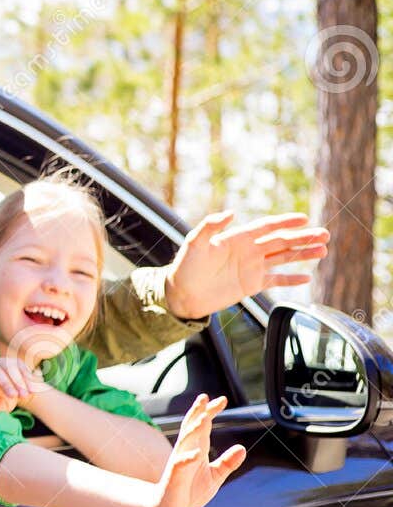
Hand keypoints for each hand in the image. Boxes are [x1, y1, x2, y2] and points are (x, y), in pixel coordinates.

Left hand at [0, 357, 46, 412]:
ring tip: (25, 395)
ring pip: (11, 369)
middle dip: (6, 384)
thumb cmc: (4, 400)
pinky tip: (32, 390)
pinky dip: (28, 380)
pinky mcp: (18, 363)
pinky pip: (23, 369)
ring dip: (19, 382)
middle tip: (14, 395)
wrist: (18, 392)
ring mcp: (5, 363)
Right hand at [146, 394, 245, 506]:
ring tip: (203, 419)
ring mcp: (180, 462)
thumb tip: (242, 448)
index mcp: (198, 449)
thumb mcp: (215, 476)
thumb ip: (227, 462)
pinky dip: (187, 458)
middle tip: (206, 397)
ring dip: (193, 430)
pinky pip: (180, 465)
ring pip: (186, 441)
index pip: (203, 425)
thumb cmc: (191, 491)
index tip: (222, 399)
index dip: (210, 412)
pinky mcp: (175, 477)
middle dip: (198, 412)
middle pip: (192, 427)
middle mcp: (187, 451)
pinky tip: (196, 454)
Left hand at [163, 213, 328, 320]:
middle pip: (281, 242)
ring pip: (283, 258)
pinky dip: (291, 279)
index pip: (266, 227)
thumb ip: (210, 226)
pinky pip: (276, 280)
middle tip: (324, 234)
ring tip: (323, 250)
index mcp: (237, 238)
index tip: (304, 219)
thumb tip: (231, 213)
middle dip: (303, 238)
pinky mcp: (252, 284)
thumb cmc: (185, 266)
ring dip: (303, 254)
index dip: (285, 222)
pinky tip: (307, 277)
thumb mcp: (194, 243)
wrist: (181, 293)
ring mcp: (252, 267)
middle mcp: (248, 250)